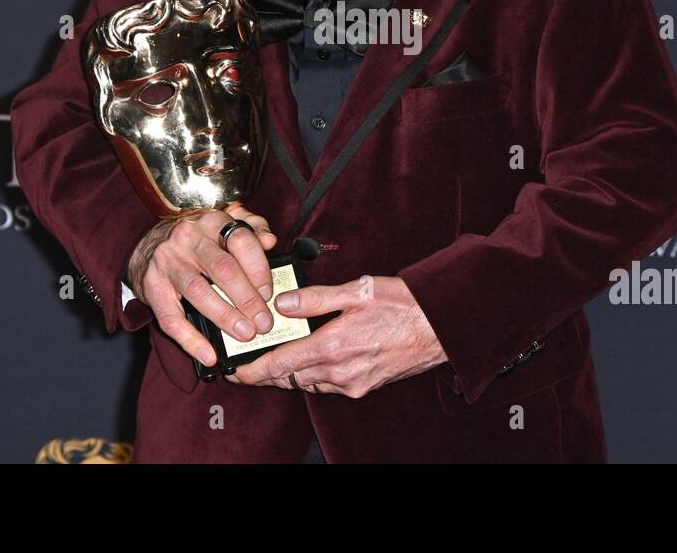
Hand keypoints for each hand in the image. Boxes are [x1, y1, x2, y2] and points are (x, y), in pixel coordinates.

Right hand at [128, 202, 278, 367]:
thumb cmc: (198, 239)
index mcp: (211, 222)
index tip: (269, 293)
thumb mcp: (224, 225)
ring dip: (225, 316)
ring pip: (199, 291)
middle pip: (223, 269)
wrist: (148, 245)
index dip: (258, 268)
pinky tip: (209, 354)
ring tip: (245, 333)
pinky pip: (171, 318)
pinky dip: (191, 340)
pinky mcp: (152, 286)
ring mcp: (168, 262)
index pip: (241, 239)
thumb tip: (270, 241)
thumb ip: (251, 229)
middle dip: (248, 299)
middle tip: (264, 322)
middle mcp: (188, 238)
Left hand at [225, 276, 447, 396]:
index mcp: (333, 347)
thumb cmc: (404, 305)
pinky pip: (329, 384)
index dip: (252, 372)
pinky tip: (317, 355)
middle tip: (251, 361)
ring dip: (293, 371)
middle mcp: (340, 372)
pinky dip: (315, 372)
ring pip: (309, 382)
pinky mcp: (365, 386)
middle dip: (269, 370)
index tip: (235, 372)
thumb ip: (315, 299)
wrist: (442, 327)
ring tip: (283, 352)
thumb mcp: (357, 291)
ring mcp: (353, 383)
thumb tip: (282, 304)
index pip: (280, 366)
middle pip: (290, 378)